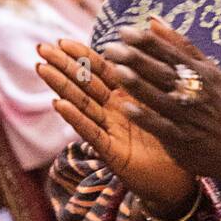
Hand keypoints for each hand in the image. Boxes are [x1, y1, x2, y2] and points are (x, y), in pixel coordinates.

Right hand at [35, 37, 196, 212]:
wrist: (179, 181)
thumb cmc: (173, 140)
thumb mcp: (164, 102)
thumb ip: (152, 77)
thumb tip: (149, 42)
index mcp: (127, 97)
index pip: (101, 71)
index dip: (82, 56)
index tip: (62, 40)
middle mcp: (113, 113)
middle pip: (85, 84)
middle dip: (63, 66)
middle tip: (41, 47)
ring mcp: (109, 132)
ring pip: (82, 105)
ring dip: (61, 86)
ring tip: (42, 68)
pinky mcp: (112, 152)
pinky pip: (92, 132)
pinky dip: (75, 118)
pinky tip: (58, 104)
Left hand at [100, 16, 220, 187]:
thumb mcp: (211, 71)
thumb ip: (182, 46)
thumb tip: (154, 20)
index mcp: (201, 73)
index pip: (171, 53)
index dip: (147, 42)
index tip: (124, 31)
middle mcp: (194, 93)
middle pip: (162, 72)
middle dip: (136, 59)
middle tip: (111, 48)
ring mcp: (188, 116)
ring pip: (160, 98)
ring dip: (139, 84)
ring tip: (117, 71)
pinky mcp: (182, 139)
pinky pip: (161, 127)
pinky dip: (144, 117)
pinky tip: (126, 108)